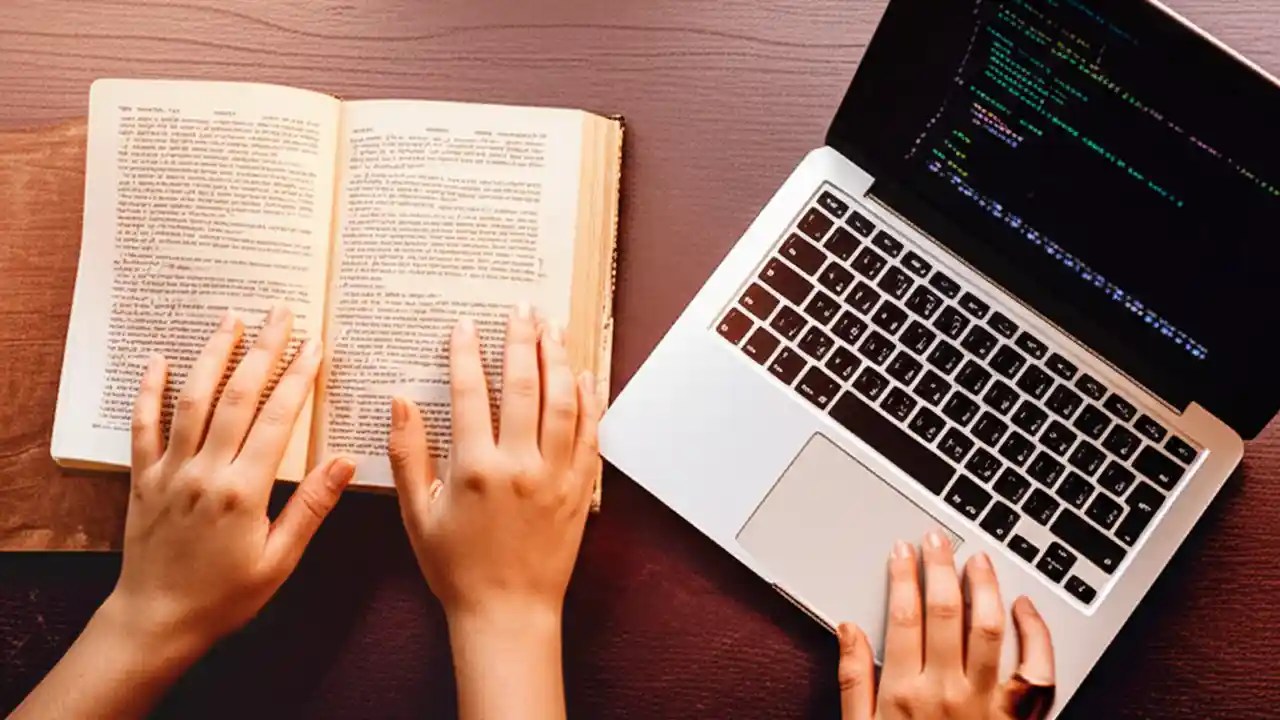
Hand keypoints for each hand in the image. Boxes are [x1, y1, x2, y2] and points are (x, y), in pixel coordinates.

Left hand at [107, 306, 354, 655]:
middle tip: (280, 311)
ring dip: (212, 354)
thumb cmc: (227, 596)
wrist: (158, 620)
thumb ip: (311, 506)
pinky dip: (150, 390)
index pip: (276, 419)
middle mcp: (205, 472)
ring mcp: (170, 472)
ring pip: (191, 400)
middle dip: (263, 349)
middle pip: (236, 396)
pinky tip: (158, 359)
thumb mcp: (281, 559)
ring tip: (231, 318)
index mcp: (244, 490)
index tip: (314, 345)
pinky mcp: (144, 479)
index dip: (298, 377)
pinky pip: (144, 426)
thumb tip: (347, 462)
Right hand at [389, 303, 600, 626]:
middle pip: (524, 386)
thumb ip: (406, 455)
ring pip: (563, 402)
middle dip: (521, 340)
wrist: (507, 613)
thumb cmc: (456, 568)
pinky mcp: (579, 489)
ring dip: (558, 359)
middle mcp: (519, 466)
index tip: (464, 324)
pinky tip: (584, 375)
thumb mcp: (416, 514)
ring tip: (552, 328)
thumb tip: (399, 403)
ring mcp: (555, 476)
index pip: (469, 394)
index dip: (465, 353)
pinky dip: (590, 401)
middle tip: (519, 309)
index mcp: (475, 470)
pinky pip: (591, 435)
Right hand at [837, 531, 1055, 719]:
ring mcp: (989, 705)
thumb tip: (848, 629)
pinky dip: (1035, 633)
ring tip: (978, 559)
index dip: (903, 575)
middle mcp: (948, 694)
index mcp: (904, 694)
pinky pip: (1037, 668)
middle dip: (940, 567)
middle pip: (945, 611)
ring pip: (990, 628)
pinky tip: (1024, 608)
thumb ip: (854, 680)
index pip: (903, 615)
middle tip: (937, 539)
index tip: (902, 551)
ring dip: (984, 586)